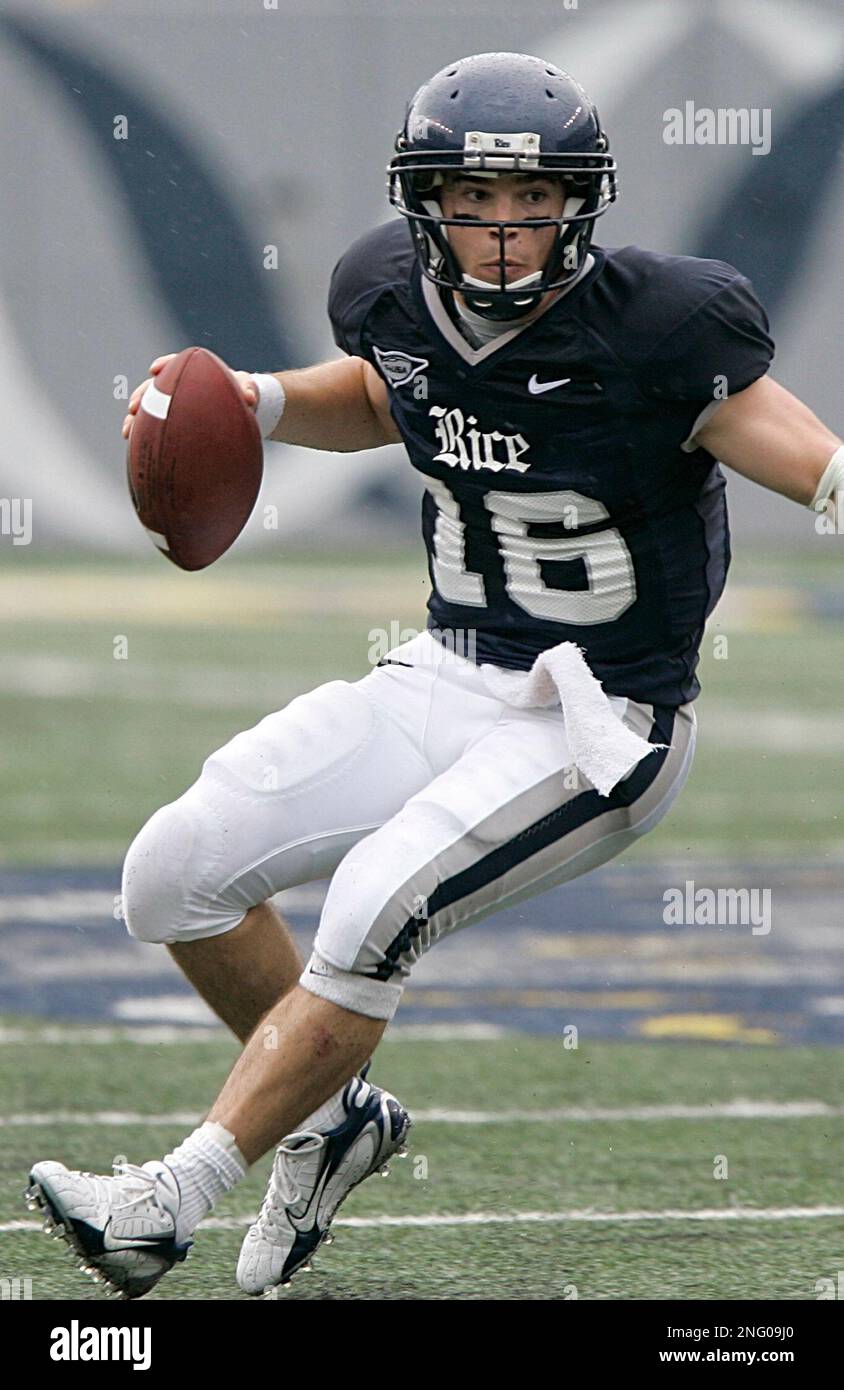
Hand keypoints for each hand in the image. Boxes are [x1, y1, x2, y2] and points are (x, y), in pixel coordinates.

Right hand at [121, 353, 258, 438]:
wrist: (241, 409)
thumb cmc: (242, 394)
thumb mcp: (247, 389)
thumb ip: (247, 388)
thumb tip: (250, 397)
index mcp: (195, 372)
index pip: (176, 364)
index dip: (164, 366)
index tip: (154, 370)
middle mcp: (180, 386)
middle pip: (155, 389)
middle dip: (142, 396)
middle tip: (133, 407)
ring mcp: (174, 404)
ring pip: (150, 409)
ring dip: (136, 419)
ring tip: (127, 431)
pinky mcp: (173, 422)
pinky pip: (154, 427)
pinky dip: (144, 435)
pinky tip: (134, 446)